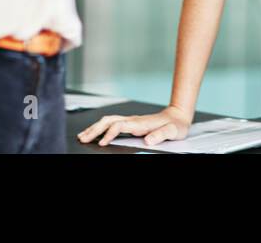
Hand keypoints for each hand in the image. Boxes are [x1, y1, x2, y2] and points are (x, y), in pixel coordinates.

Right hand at [77, 104, 192, 147]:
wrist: (178, 116)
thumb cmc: (175, 125)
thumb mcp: (172, 131)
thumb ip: (161, 134)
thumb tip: (148, 140)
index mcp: (141, 123)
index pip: (119, 126)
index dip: (109, 134)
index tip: (101, 144)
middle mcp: (134, 120)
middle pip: (109, 121)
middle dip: (94, 129)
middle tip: (82, 138)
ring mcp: (131, 121)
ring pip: (108, 120)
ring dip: (95, 127)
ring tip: (83, 135)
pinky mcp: (131, 123)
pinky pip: (112, 123)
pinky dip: (101, 127)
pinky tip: (96, 133)